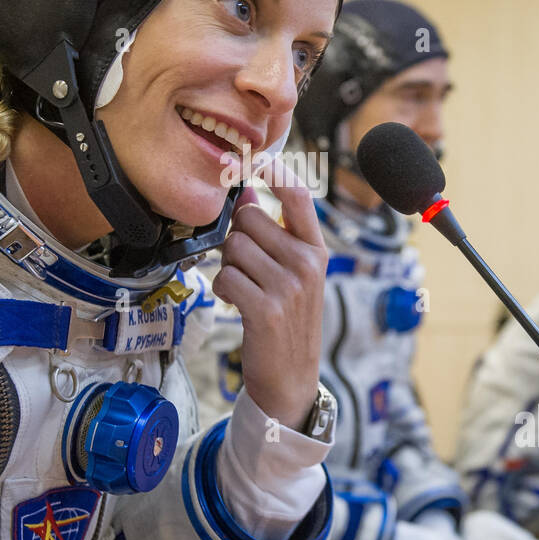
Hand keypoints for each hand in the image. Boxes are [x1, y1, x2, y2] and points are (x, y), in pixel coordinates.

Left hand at [211, 157, 327, 428]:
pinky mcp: (266, 309)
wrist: (291, 378)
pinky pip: (226, 276)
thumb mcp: (295, 275)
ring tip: (244, 287)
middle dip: (236, 237)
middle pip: (250, 219)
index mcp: (316, 250)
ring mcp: (288, 287)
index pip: (298, 196)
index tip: (253, 160)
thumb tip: (248, 195)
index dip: (273, 172)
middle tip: (244, 265)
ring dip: (228, 266)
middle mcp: (307, 263)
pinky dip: (222, 288)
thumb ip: (277, 236)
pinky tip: (236, 303)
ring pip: (234, 247)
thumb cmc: (287, 322)